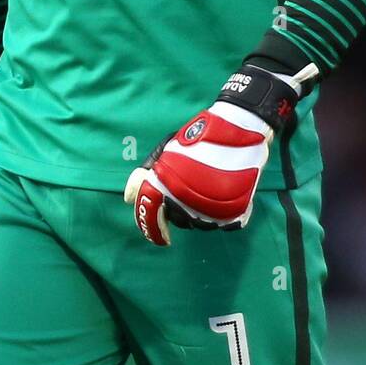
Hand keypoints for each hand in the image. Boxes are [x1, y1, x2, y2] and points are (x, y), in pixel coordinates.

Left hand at [124, 61, 318, 245]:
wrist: (237, 127)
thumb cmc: (199, 136)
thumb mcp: (168, 147)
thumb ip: (148, 171)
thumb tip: (128, 198)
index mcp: (170, 186)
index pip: (155, 216)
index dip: (154, 229)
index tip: (163, 237)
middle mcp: (190, 201)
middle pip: (182, 221)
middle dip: (182, 214)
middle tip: (189, 193)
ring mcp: (214, 207)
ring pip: (203, 224)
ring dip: (202, 215)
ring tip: (206, 193)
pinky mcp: (235, 208)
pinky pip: (226, 223)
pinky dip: (222, 217)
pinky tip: (221, 202)